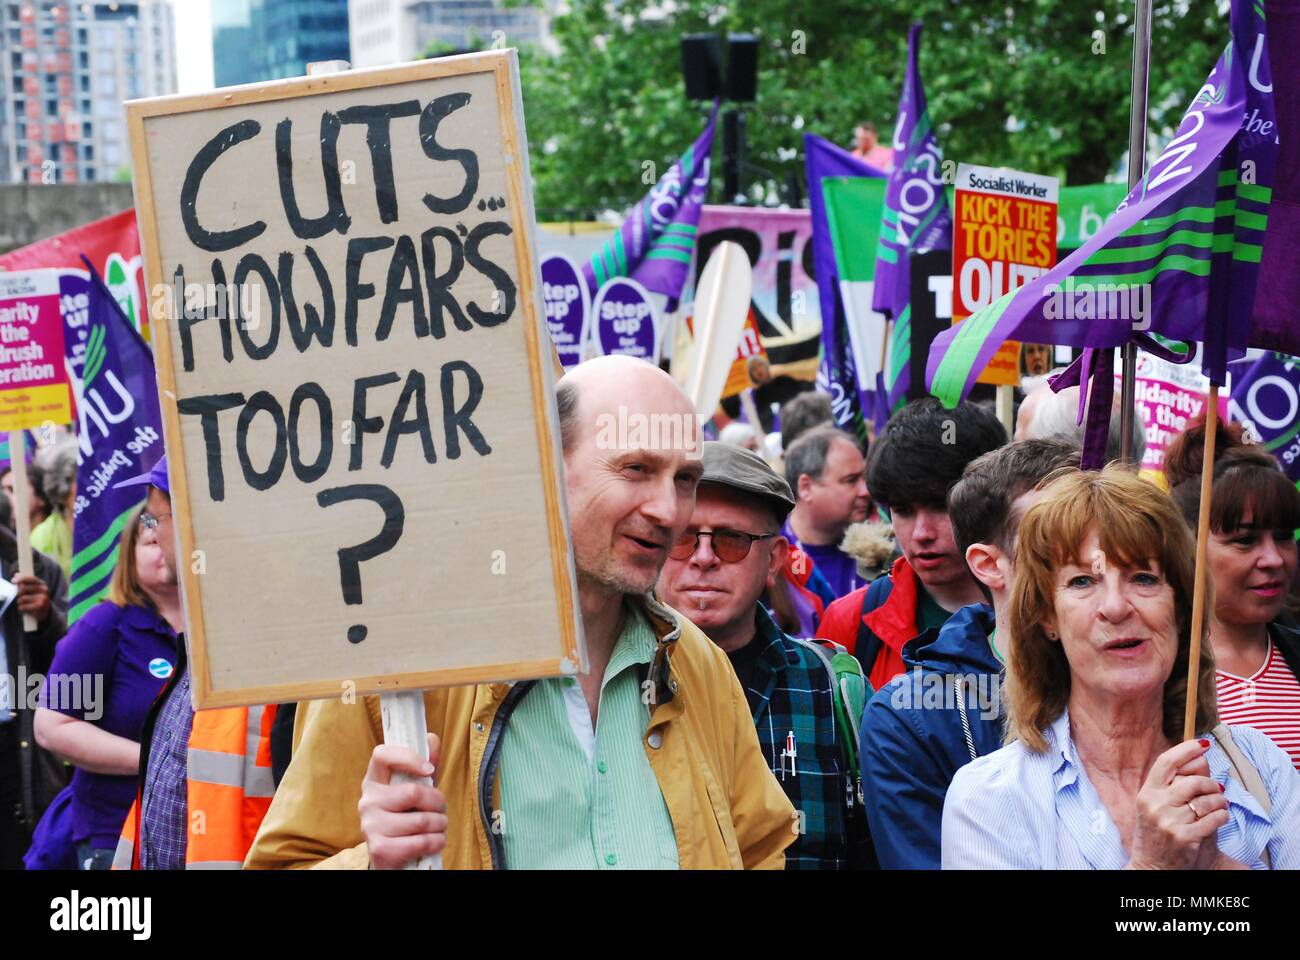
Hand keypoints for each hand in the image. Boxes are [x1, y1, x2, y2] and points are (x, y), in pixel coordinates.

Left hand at [14, 573, 50, 624]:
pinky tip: (27, 609)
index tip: (13, 581)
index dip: (21, 579)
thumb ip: (25, 582)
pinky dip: (22, 609)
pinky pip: (23, 606)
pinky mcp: (39, 606)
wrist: (46, 612)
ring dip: (20, 602)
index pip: (31, 579)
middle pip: (23, 588)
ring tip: (26, 604)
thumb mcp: (33, 589)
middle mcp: (44, 590)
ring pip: (21, 599)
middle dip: (19, 593)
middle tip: (21, 596)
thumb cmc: (36, 599)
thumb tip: (16, 574)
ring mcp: (43, 598)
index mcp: (42, 584)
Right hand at [358, 732, 446, 869]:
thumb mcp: (415, 788)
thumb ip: (425, 764)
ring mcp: (370, 826)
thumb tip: (431, 739)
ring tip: (437, 826)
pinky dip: (437, 842)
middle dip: (438, 802)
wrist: (392, 855)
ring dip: (440, 825)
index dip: (408, 758)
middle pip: (413, 792)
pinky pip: (421, 842)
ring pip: (422, 820)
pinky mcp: (380, 850)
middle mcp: (367, 801)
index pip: (381, 755)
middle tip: (440, 809)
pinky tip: (434, 841)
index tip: (429, 769)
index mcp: (374, 780)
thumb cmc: (406, 816)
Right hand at [1128, 738, 1227, 869]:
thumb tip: (1200, 759)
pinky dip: (1223, 815)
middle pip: (1191, 781)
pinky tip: (1221, 817)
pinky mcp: (1185, 838)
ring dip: (1220, 801)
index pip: (1166, 763)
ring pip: (1206, 800)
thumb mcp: (1155, 806)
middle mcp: (1156, 805)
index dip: (1186, 750)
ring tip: (1221, 804)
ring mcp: (1170, 822)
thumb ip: (1173, 784)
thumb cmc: (1155, 833)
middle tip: (1216, 789)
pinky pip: (1214, 819)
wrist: (1151, 867)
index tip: (1203, 744)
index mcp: (1146, 794)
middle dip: (1210, 783)